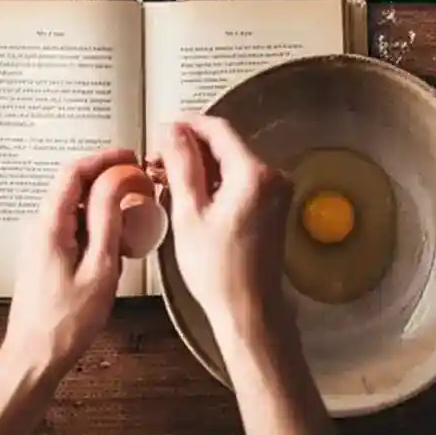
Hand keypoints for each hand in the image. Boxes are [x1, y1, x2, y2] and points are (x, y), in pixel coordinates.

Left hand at [2, 148, 136, 377]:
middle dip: (108, 180)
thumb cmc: (65, 323)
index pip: (73, 172)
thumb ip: (108, 222)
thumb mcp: (99, 270)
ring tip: (134, 218)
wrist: (34, 357)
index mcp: (49, 226)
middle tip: (140, 185)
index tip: (131, 157)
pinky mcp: (45, 257)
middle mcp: (39, 228)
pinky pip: (72, 228)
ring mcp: (40, 242)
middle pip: (73, 186)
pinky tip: (116, 246)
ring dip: (104, 206)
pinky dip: (96, 227)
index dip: (104, 158)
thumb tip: (117, 182)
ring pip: (75, 208)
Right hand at [156, 115, 292, 340]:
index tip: (163, 130)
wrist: (248, 309)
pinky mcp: (273, 205)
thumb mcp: (189, 213)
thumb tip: (172, 130)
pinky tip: (191, 193)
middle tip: (158, 158)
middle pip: (227, 143)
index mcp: (254, 174)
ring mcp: (276, 191)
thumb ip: (181, 165)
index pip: (218, 129)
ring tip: (168, 177)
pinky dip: (217, 180)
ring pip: (233, 161)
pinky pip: (241, 179)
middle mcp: (272, 177)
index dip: (187, 125)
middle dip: (191, 146)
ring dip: (202, 164)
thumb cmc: (218, 271)